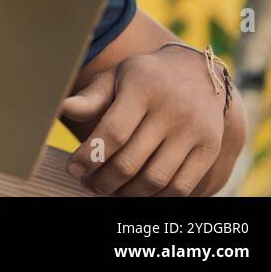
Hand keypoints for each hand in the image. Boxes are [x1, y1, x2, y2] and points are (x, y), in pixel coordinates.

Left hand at [60, 45, 226, 195]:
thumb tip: (61, 107)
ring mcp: (194, 131)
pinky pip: (181, 187)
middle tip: (89, 184)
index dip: (90, 157)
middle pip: (131, 161)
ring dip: (128, 194)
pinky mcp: (209, 149)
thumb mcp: (116, 78)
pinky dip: (156, 197)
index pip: (113, 133)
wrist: (197, 74)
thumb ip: (90, 98)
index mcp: (143, 89)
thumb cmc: (143, 79)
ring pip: (155, 179)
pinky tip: (138, 192)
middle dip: (104, 180)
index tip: (73, 170)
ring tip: (110, 190)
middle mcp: (172, 110)